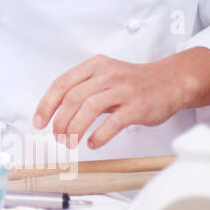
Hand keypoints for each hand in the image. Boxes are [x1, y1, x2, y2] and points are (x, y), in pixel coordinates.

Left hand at [31, 53, 188, 150]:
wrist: (170, 81)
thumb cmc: (133, 82)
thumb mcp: (104, 76)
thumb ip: (82, 88)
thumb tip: (56, 111)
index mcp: (94, 66)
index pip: (62, 84)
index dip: (47, 104)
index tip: (39, 121)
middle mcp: (107, 75)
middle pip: (73, 98)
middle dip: (60, 121)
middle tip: (57, 137)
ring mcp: (122, 90)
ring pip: (89, 108)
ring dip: (75, 129)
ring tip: (70, 143)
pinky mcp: (137, 106)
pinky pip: (113, 123)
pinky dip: (99, 136)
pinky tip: (93, 144)